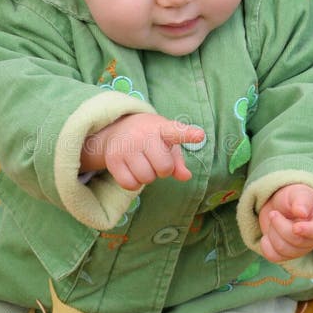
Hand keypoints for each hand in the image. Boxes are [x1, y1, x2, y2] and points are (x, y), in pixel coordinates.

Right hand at [82, 114, 204, 190]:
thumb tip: (186, 176)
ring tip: (142, 163)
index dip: (188, 134)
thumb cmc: (149, 139)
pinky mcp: (113, 160)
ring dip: (148, 176)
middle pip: (164, 168)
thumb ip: (178, 161)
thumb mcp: (166, 143)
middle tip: (155, 160)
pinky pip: (130, 184)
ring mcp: (126, 147)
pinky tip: (132, 171)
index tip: (200, 136)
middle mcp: (143, 135)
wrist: (116, 128)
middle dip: (163, 170)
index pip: (176, 131)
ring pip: (146, 178)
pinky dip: (134, 183)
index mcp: (161, 128)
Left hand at [258, 184, 312, 262]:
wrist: (279, 205)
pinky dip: (265, 245)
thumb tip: (302, 213)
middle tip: (273, 213)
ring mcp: (301, 248)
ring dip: (272, 233)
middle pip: (297, 241)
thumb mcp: (298, 193)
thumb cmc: (292, 198)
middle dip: (280, 226)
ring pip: (284, 250)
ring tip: (272, 221)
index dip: (307, 231)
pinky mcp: (287, 254)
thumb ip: (301, 201)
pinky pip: (274, 256)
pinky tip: (266, 236)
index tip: (295, 227)